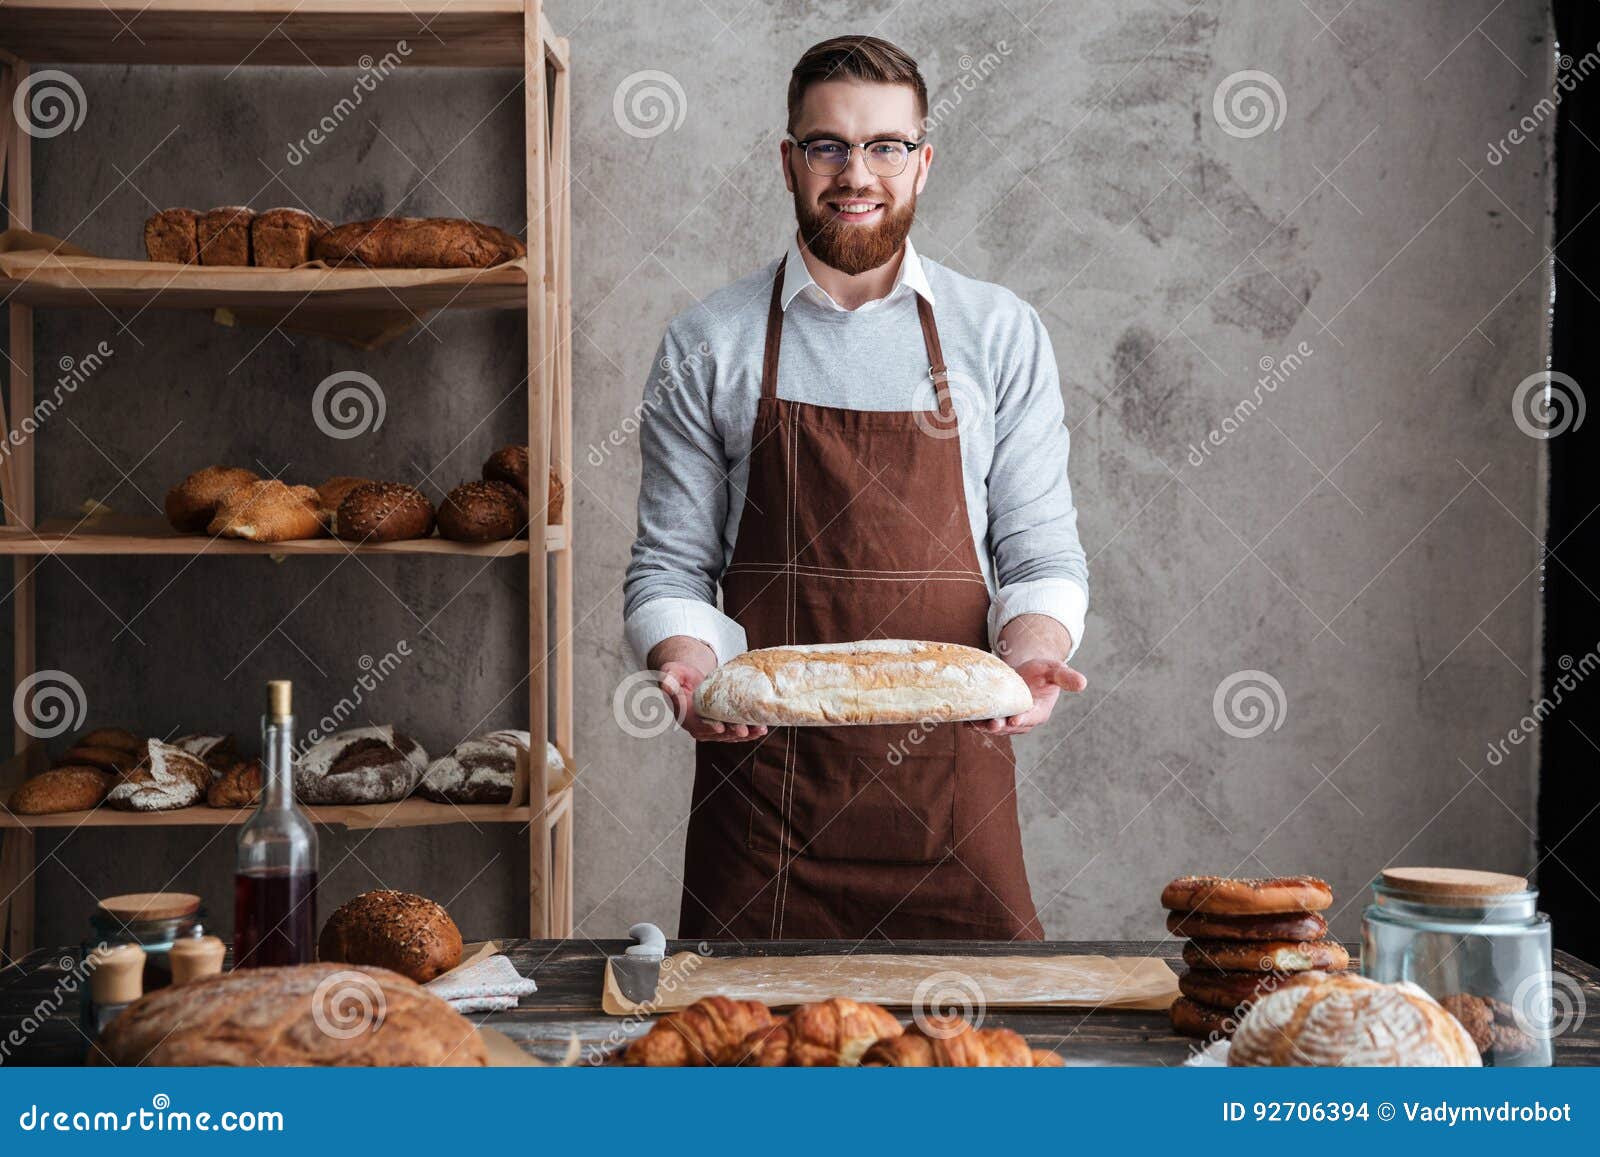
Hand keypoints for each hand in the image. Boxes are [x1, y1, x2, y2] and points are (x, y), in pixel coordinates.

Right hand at [649, 636, 768, 742]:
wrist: (689, 678)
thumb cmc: (679, 674)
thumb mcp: (671, 672)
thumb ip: (668, 679)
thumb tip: (666, 685)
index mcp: (685, 715)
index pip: (696, 724)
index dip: (707, 727)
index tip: (719, 727)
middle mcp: (698, 725)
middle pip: (716, 733)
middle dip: (731, 732)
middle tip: (743, 729)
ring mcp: (712, 727)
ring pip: (729, 734)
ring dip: (745, 734)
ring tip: (759, 729)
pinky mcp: (723, 724)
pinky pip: (736, 730)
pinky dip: (750, 731)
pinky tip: (761, 728)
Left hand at [968, 613, 1086, 736]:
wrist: (1023, 671)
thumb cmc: (1041, 670)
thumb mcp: (1055, 670)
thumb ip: (1066, 677)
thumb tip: (1083, 683)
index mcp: (1039, 712)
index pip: (1031, 718)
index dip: (1023, 719)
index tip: (1016, 720)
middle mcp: (1022, 720)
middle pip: (1009, 726)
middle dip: (1000, 726)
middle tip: (992, 724)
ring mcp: (1006, 720)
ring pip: (995, 726)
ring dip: (984, 726)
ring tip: (975, 723)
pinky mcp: (992, 716)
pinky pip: (982, 722)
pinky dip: (973, 722)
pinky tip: (964, 720)